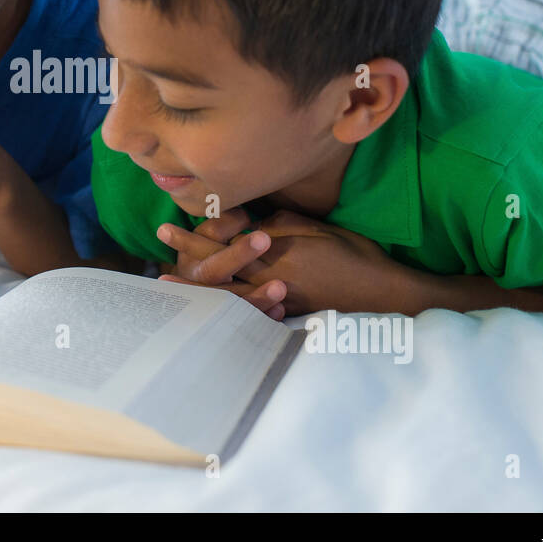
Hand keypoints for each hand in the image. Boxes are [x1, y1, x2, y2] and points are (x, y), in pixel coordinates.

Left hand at [158, 207, 406, 319]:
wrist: (384, 293)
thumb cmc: (356, 255)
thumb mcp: (317, 228)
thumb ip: (280, 226)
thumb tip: (252, 227)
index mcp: (277, 254)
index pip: (225, 245)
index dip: (195, 238)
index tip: (167, 229)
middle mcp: (271, 280)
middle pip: (219, 271)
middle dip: (187, 260)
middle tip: (158, 255)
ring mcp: (278, 301)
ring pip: (227, 293)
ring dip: (197, 286)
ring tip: (169, 282)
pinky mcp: (288, 314)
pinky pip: (248, 308)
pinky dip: (225, 303)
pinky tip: (210, 303)